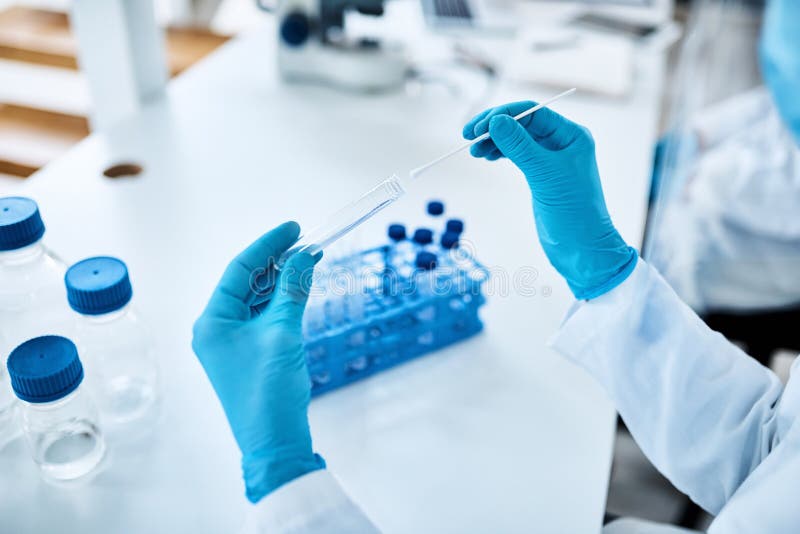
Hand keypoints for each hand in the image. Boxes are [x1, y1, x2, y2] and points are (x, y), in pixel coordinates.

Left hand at [192, 221, 324, 502]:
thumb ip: (293, 289)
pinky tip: (302, 287)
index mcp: (212, 321)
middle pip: (247, 282)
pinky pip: (266, 317)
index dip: (267, 246)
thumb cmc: (268, 390)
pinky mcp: (251, 353)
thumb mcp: (283, 332)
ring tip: (310, 261)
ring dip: (283, 281)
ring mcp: (233, 342)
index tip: (293, 228)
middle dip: (277, 262)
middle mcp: (217, 328)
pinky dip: (284, 301)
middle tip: (307, 244)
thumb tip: (305, 255)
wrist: (275, 441)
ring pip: (259, 299)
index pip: (239, 270)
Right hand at [463, 102, 636, 298]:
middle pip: (522, 123)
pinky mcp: (542, 176)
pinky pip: (518, 155)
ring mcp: (552, 159)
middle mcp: (563, 143)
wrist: (583, 249)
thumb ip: (519, 146)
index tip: (478, 129)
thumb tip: (495, 120)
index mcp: (571, 135)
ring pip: (517, 140)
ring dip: (494, 142)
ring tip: (474, 152)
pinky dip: (501, 153)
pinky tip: (488, 157)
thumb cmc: (573, 212)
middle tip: (468, 137)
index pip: (531, 113)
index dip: (502, 116)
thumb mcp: (544, 175)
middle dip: (494, 128)